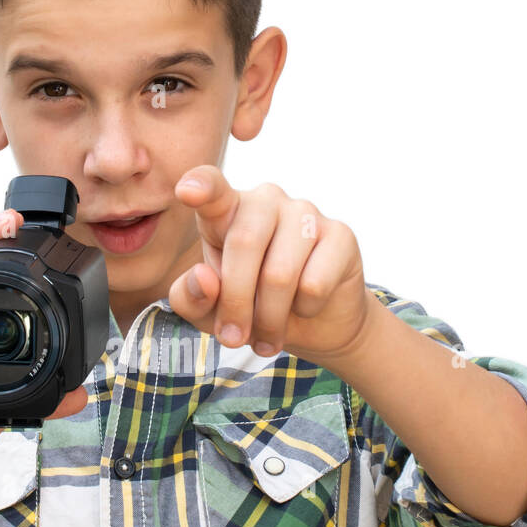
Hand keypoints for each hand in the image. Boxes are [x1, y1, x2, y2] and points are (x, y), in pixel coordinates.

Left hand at [166, 165, 372, 365]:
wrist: (317, 323)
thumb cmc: (253, 308)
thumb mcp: (210, 311)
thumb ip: (191, 298)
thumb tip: (204, 278)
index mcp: (227, 210)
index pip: (212, 189)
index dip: (202, 187)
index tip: (186, 191)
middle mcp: (266, 200)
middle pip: (244, 245)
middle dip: (236, 303)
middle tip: (233, 338)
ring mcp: (306, 212)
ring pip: (279, 273)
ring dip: (269, 318)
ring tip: (269, 335)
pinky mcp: (340, 234)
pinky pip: (314, 284)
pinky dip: (305, 309)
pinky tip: (306, 306)